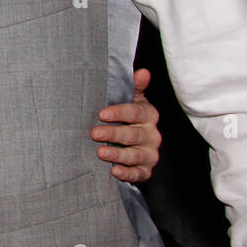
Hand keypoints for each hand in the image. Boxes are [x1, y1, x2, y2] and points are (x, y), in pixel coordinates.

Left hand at [92, 67, 160, 182]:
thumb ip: (134, 87)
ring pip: (135, 155)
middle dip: (114, 134)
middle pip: (134, 135)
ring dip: (118, 154)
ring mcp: (149, 154)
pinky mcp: (145, 170)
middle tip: (95, 133)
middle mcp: (152, 135)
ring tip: (100, 152)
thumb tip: (143, 72)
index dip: (120, 113)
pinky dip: (127, 174)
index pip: (136, 113)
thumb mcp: (130, 100)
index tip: (102, 114)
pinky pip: (138, 174)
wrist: (133, 143)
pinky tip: (114, 171)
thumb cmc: (127, 117)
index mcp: (148, 116)